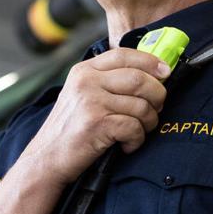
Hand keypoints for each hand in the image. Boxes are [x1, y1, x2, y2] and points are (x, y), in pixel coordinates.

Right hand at [24, 48, 169, 183]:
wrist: (47, 159)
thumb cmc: (71, 130)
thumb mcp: (82, 96)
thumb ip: (107, 82)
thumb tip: (151, 75)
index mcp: (84, 71)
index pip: (124, 54)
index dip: (150, 61)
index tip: (166, 71)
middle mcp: (86, 81)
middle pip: (139, 79)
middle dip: (157, 96)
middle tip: (156, 110)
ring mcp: (91, 101)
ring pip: (141, 105)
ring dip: (148, 123)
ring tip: (138, 133)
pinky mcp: (96, 123)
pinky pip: (134, 127)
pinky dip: (136, 140)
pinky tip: (126, 145)